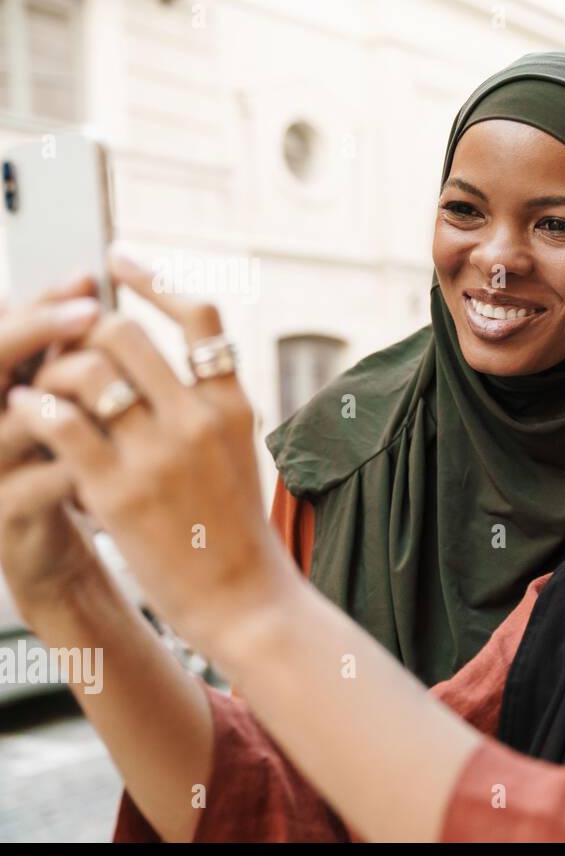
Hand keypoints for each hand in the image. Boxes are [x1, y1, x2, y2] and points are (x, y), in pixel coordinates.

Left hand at [4, 254, 299, 649]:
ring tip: (42, 392)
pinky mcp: (119, 492)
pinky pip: (61, 425)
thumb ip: (205, 401)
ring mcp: (160, 454)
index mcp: (233, 403)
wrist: (243, 597)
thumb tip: (162, 355)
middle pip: (126, 331)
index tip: (116, 259)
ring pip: (86, 371)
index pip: (200, 314)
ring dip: (52, 373)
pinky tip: (30, 416)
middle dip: (82, 332)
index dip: (153, 278)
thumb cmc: (233, 526)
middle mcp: (199, 419)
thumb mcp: (236, 450)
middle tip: (63, 349)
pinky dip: (37, 411)